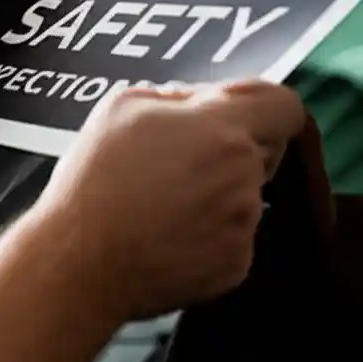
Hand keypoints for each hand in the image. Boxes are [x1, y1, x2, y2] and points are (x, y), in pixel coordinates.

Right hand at [30, 80, 305, 321]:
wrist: (78, 262)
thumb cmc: (95, 180)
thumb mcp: (121, 106)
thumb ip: (176, 95)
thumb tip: (197, 103)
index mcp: (221, 130)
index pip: (283, 106)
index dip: (263, 106)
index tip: (234, 116)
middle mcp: (243, 177)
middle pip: (263, 151)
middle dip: (231, 150)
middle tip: (178, 163)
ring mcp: (243, 226)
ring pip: (245, 196)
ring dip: (215, 195)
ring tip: (160, 205)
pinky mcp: (235, 266)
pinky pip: (232, 238)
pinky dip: (207, 235)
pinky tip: (166, 236)